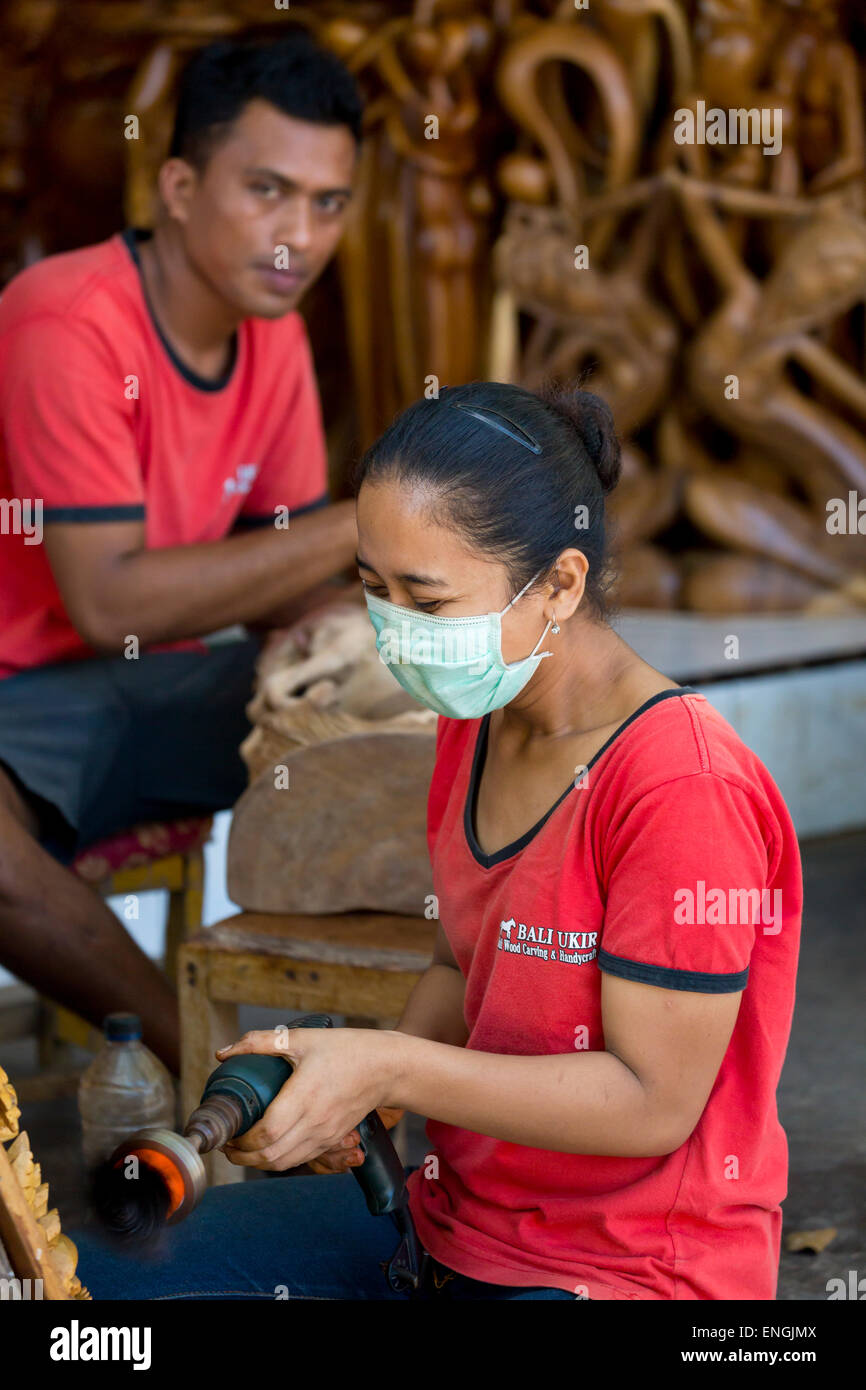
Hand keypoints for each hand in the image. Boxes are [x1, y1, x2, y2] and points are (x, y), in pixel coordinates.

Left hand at [214, 1026, 403, 1172]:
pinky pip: (302, 1159)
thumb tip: (223, 1053)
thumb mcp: (302, 1038)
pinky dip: (280, 1160)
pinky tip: (270, 1148)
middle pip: (271, 1156)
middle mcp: (315, 1122)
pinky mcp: (333, 1139)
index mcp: (304, 1096)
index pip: (265, 1133)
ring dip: (259, 1163)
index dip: (241, 1141)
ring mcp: (325, 1135)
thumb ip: (261, 1043)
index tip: (227, 1134)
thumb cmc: (345, 1049)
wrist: (386, 1067)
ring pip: (285, 1163)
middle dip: (242, 1157)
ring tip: (242, 1151)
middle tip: (226, 1147)